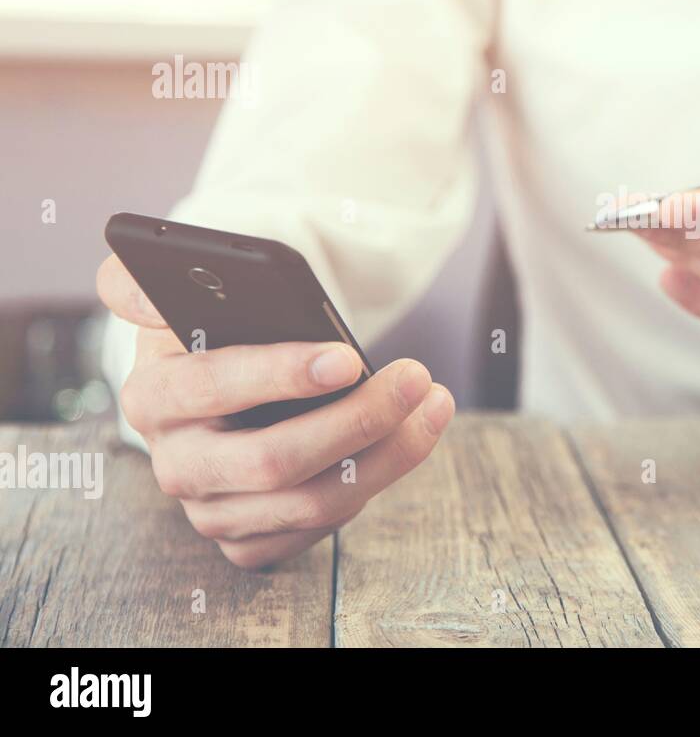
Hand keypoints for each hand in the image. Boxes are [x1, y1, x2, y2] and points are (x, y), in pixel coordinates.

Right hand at [96, 253, 453, 568]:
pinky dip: (373, 485)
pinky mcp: (247, 541)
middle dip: (357, 420)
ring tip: (434, 404)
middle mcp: (175, 463)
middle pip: (273, 460)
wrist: (226, 381)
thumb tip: (141, 288)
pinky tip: (409, 440)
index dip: (281, 372)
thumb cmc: (218, 331)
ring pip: (310, 503)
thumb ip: (143, 282)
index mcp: (152, 395)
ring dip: (388, 455)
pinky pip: (318, 529)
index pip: (212, 385)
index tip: (348, 356)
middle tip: (417, 378)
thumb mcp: (180, 294)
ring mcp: (211, 511)